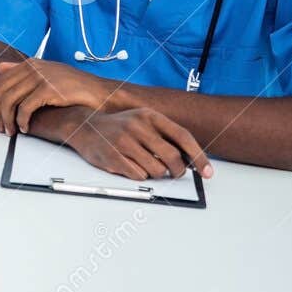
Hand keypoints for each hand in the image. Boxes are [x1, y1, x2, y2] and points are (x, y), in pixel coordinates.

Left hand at [0, 57, 119, 133]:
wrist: (101, 93)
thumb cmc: (75, 87)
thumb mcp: (47, 73)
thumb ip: (23, 70)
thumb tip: (0, 67)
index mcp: (30, 63)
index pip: (0, 81)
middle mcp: (33, 67)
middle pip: (1, 91)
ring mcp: (40, 77)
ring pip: (10, 101)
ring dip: (7, 119)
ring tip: (9, 131)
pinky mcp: (48, 90)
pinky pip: (25, 108)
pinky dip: (21, 121)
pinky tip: (24, 129)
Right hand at [61, 108, 213, 180]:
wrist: (84, 126)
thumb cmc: (119, 127)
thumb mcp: (142, 121)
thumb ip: (165, 135)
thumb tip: (191, 158)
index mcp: (149, 116)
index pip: (183, 137)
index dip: (199, 156)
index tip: (207, 172)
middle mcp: (137, 126)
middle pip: (172, 158)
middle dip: (178, 171)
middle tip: (175, 173)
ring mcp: (124, 142)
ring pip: (157, 170)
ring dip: (157, 174)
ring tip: (148, 166)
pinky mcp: (113, 157)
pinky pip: (139, 175)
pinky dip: (140, 175)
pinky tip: (132, 166)